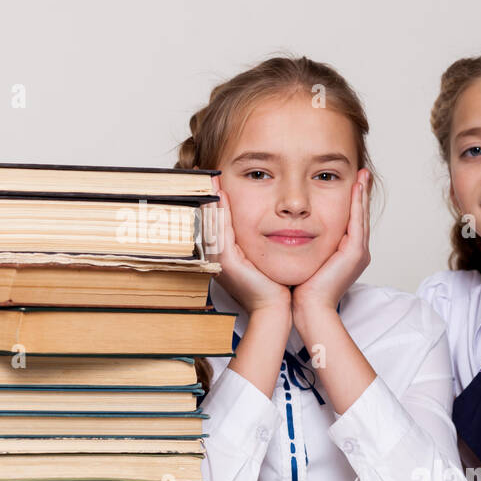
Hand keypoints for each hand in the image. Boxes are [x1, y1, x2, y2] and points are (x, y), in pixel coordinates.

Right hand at [207, 176, 290, 315]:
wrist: (275, 307)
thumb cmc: (273, 284)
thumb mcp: (262, 255)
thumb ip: (259, 238)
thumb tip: (269, 217)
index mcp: (225, 253)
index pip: (215, 220)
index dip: (213, 199)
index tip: (214, 178)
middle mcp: (218, 255)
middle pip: (208, 219)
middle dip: (207, 195)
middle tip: (204, 172)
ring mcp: (219, 259)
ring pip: (211, 222)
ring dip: (210, 200)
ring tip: (209, 178)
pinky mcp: (227, 262)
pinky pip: (220, 232)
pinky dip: (219, 214)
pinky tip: (219, 196)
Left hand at [292, 169, 370, 318]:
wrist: (309, 308)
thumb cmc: (302, 288)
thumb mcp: (305, 259)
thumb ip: (304, 243)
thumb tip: (290, 229)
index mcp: (346, 253)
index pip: (350, 220)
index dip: (351, 201)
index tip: (349, 181)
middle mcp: (356, 251)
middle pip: (359, 215)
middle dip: (360, 193)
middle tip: (361, 172)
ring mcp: (358, 252)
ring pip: (361, 216)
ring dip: (362, 193)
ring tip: (362, 174)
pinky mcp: (355, 253)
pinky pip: (357, 222)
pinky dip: (357, 204)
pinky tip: (356, 188)